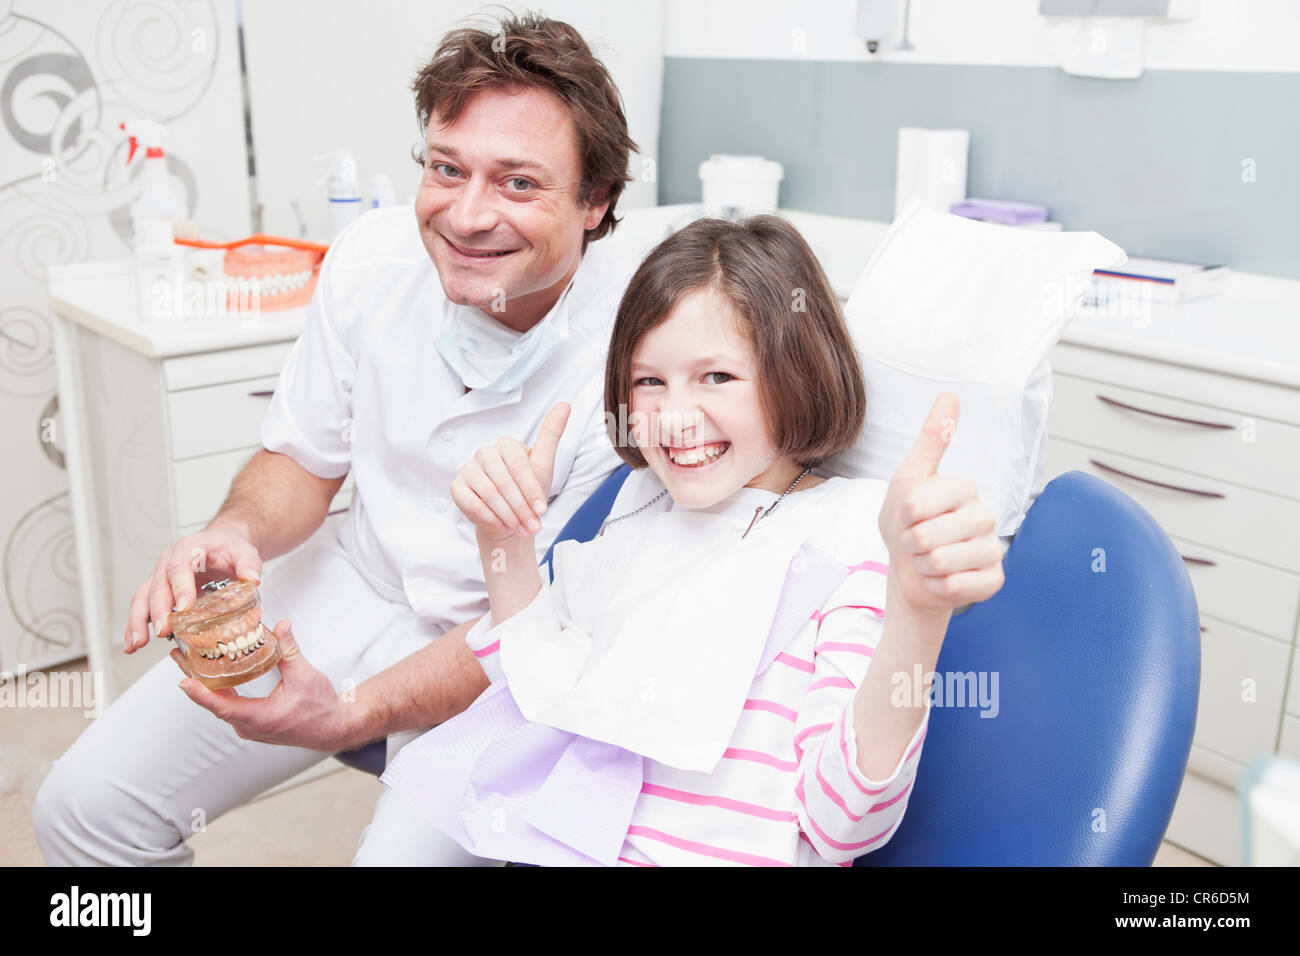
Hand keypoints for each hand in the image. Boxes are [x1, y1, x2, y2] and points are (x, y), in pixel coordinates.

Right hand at [125, 525, 261, 655]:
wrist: (219, 545)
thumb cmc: (228, 549)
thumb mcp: (244, 550)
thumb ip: (250, 563)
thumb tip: (253, 579)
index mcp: (188, 548)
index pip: (179, 566)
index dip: (180, 587)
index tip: (184, 607)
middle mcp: (168, 561)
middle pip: (158, 585)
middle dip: (159, 610)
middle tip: (164, 630)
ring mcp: (159, 577)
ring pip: (142, 597)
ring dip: (138, 621)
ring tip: (138, 643)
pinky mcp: (157, 592)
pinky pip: (141, 608)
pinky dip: (134, 627)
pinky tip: (132, 645)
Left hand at [175, 620, 354, 750]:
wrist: (332, 726)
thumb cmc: (320, 708)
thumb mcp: (305, 676)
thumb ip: (289, 651)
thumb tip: (281, 626)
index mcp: (260, 718)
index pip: (222, 707)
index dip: (200, 694)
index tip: (183, 681)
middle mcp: (249, 726)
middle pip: (214, 703)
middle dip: (194, 680)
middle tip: (179, 656)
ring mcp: (249, 726)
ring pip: (219, 705)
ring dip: (204, 684)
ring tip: (189, 661)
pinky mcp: (252, 722)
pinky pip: (228, 707)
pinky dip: (217, 690)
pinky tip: (212, 675)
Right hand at [450, 401, 569, 543]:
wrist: (510, 517)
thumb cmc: (528, 489)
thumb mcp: (543, 463)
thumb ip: (551, 434)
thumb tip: (565, 405)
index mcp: (506, 445)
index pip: (518, 465)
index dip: (531, 489)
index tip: (542, 510)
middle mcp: (485, 453)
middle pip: (503, 480)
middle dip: (520, 507)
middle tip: (532, 526)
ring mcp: (468, 468)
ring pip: (488, 492)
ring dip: (507, 515)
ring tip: (520, 528)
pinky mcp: (457, 486)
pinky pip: (471, 502)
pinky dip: (488, 517)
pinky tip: (501, 525)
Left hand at [878, 392, 1004, 615]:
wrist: (912, 570)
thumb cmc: (908, 523)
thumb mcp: (908, 479)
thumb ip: (930, 440)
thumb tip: (950, 394)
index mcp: (965, 488)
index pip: (916, 503)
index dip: (901, 515)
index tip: (909, 517)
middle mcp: (986, 516)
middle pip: (927, 535)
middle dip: (910, 543)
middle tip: (918, 542)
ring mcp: (993, 550)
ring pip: (940, 562)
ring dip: (922, 566)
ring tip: (928, 560)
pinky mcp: (994, 580)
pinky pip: (954, 587)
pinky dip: (936, 587)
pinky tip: (942, 579)